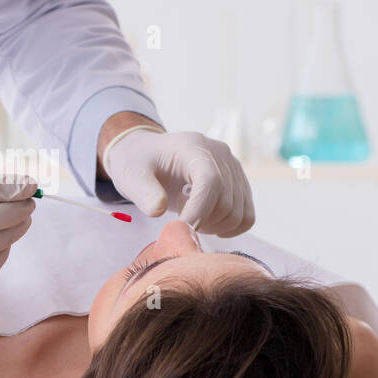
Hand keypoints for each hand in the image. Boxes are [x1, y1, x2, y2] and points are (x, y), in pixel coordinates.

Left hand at [102, 128, 254, 236]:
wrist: (149, 156)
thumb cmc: (138, 164)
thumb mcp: (131, 175)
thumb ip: (144, 192)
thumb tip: (159, 210)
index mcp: (194, 147)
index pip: (211, 181)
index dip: (199, 210)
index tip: (181, 229)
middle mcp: (221, 154)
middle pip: (226, 202)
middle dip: (202, 222)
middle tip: (179, 224)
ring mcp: (234, 168)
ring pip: (239, 213)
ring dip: (214, 227)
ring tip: (190, 220)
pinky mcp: (239, 184)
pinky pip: (246, 216)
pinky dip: (229, 228)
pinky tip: (206, 224)